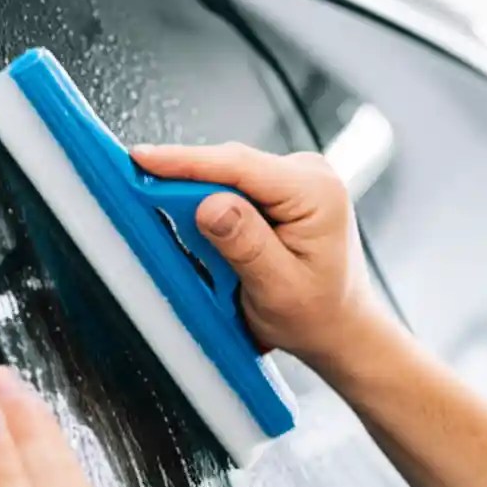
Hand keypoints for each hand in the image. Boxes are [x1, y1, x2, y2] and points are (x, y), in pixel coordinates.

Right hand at [132, 142, 382, 362]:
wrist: (342, 327)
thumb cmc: (319, 315)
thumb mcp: (277, 288)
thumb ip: (245, 244)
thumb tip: (209, 205)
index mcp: (315, 192)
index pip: (238, 166)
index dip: (186, 161)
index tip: (145, 159)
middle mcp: (309, 175)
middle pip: (230, 166)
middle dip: (186, 183)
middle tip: (144, 198)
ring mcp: (296, 178)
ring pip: (229, 175)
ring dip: (200, 199)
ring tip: (187, 234)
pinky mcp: (282, 189)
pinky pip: (237, 186)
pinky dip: (214, 206)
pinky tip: (207, 231)